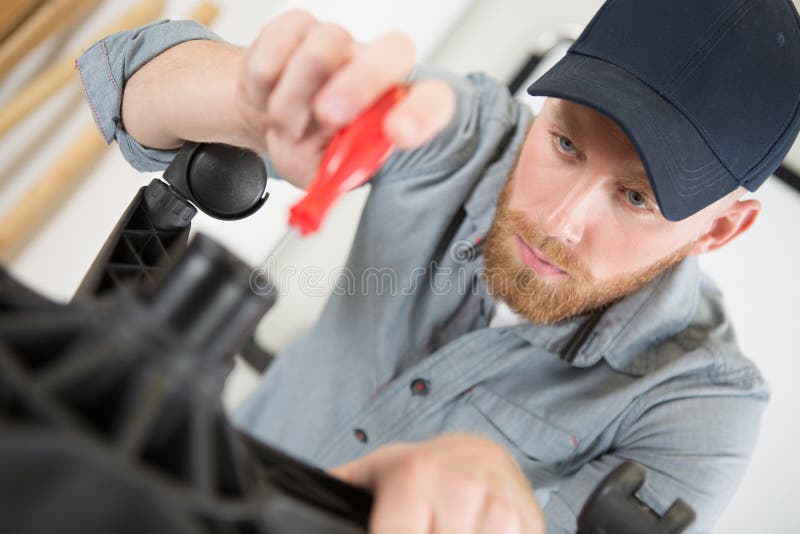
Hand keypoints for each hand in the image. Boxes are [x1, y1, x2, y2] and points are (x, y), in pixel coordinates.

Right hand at [236, 9, 455, 188]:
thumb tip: (331, 170)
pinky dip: (265, 77)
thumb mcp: (329, 175)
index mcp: (400, 108)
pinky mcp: (299, 28)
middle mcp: (378, 68)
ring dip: (293, 94)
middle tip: (327, 117)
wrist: (281, 121)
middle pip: (392, 53)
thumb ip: (335, 173)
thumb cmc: (317, 148)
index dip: (420, 116)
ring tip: (287, 125)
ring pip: (324, 47)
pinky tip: (268, 96)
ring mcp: (342, 43)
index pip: (434, 103)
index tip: (398, 134)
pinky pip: (280, 38)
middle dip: (357, 86)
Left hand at [330, 433, 545, 533]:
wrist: (484, 455)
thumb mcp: (376, 472)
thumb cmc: (423, 469)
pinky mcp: (527, 524)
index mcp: (412, 477)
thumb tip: (300, 494)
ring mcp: (496, 510)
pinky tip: (466, 533)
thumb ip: (340, 486)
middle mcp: (457, 490)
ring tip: (439, 530)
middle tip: (420, 528)